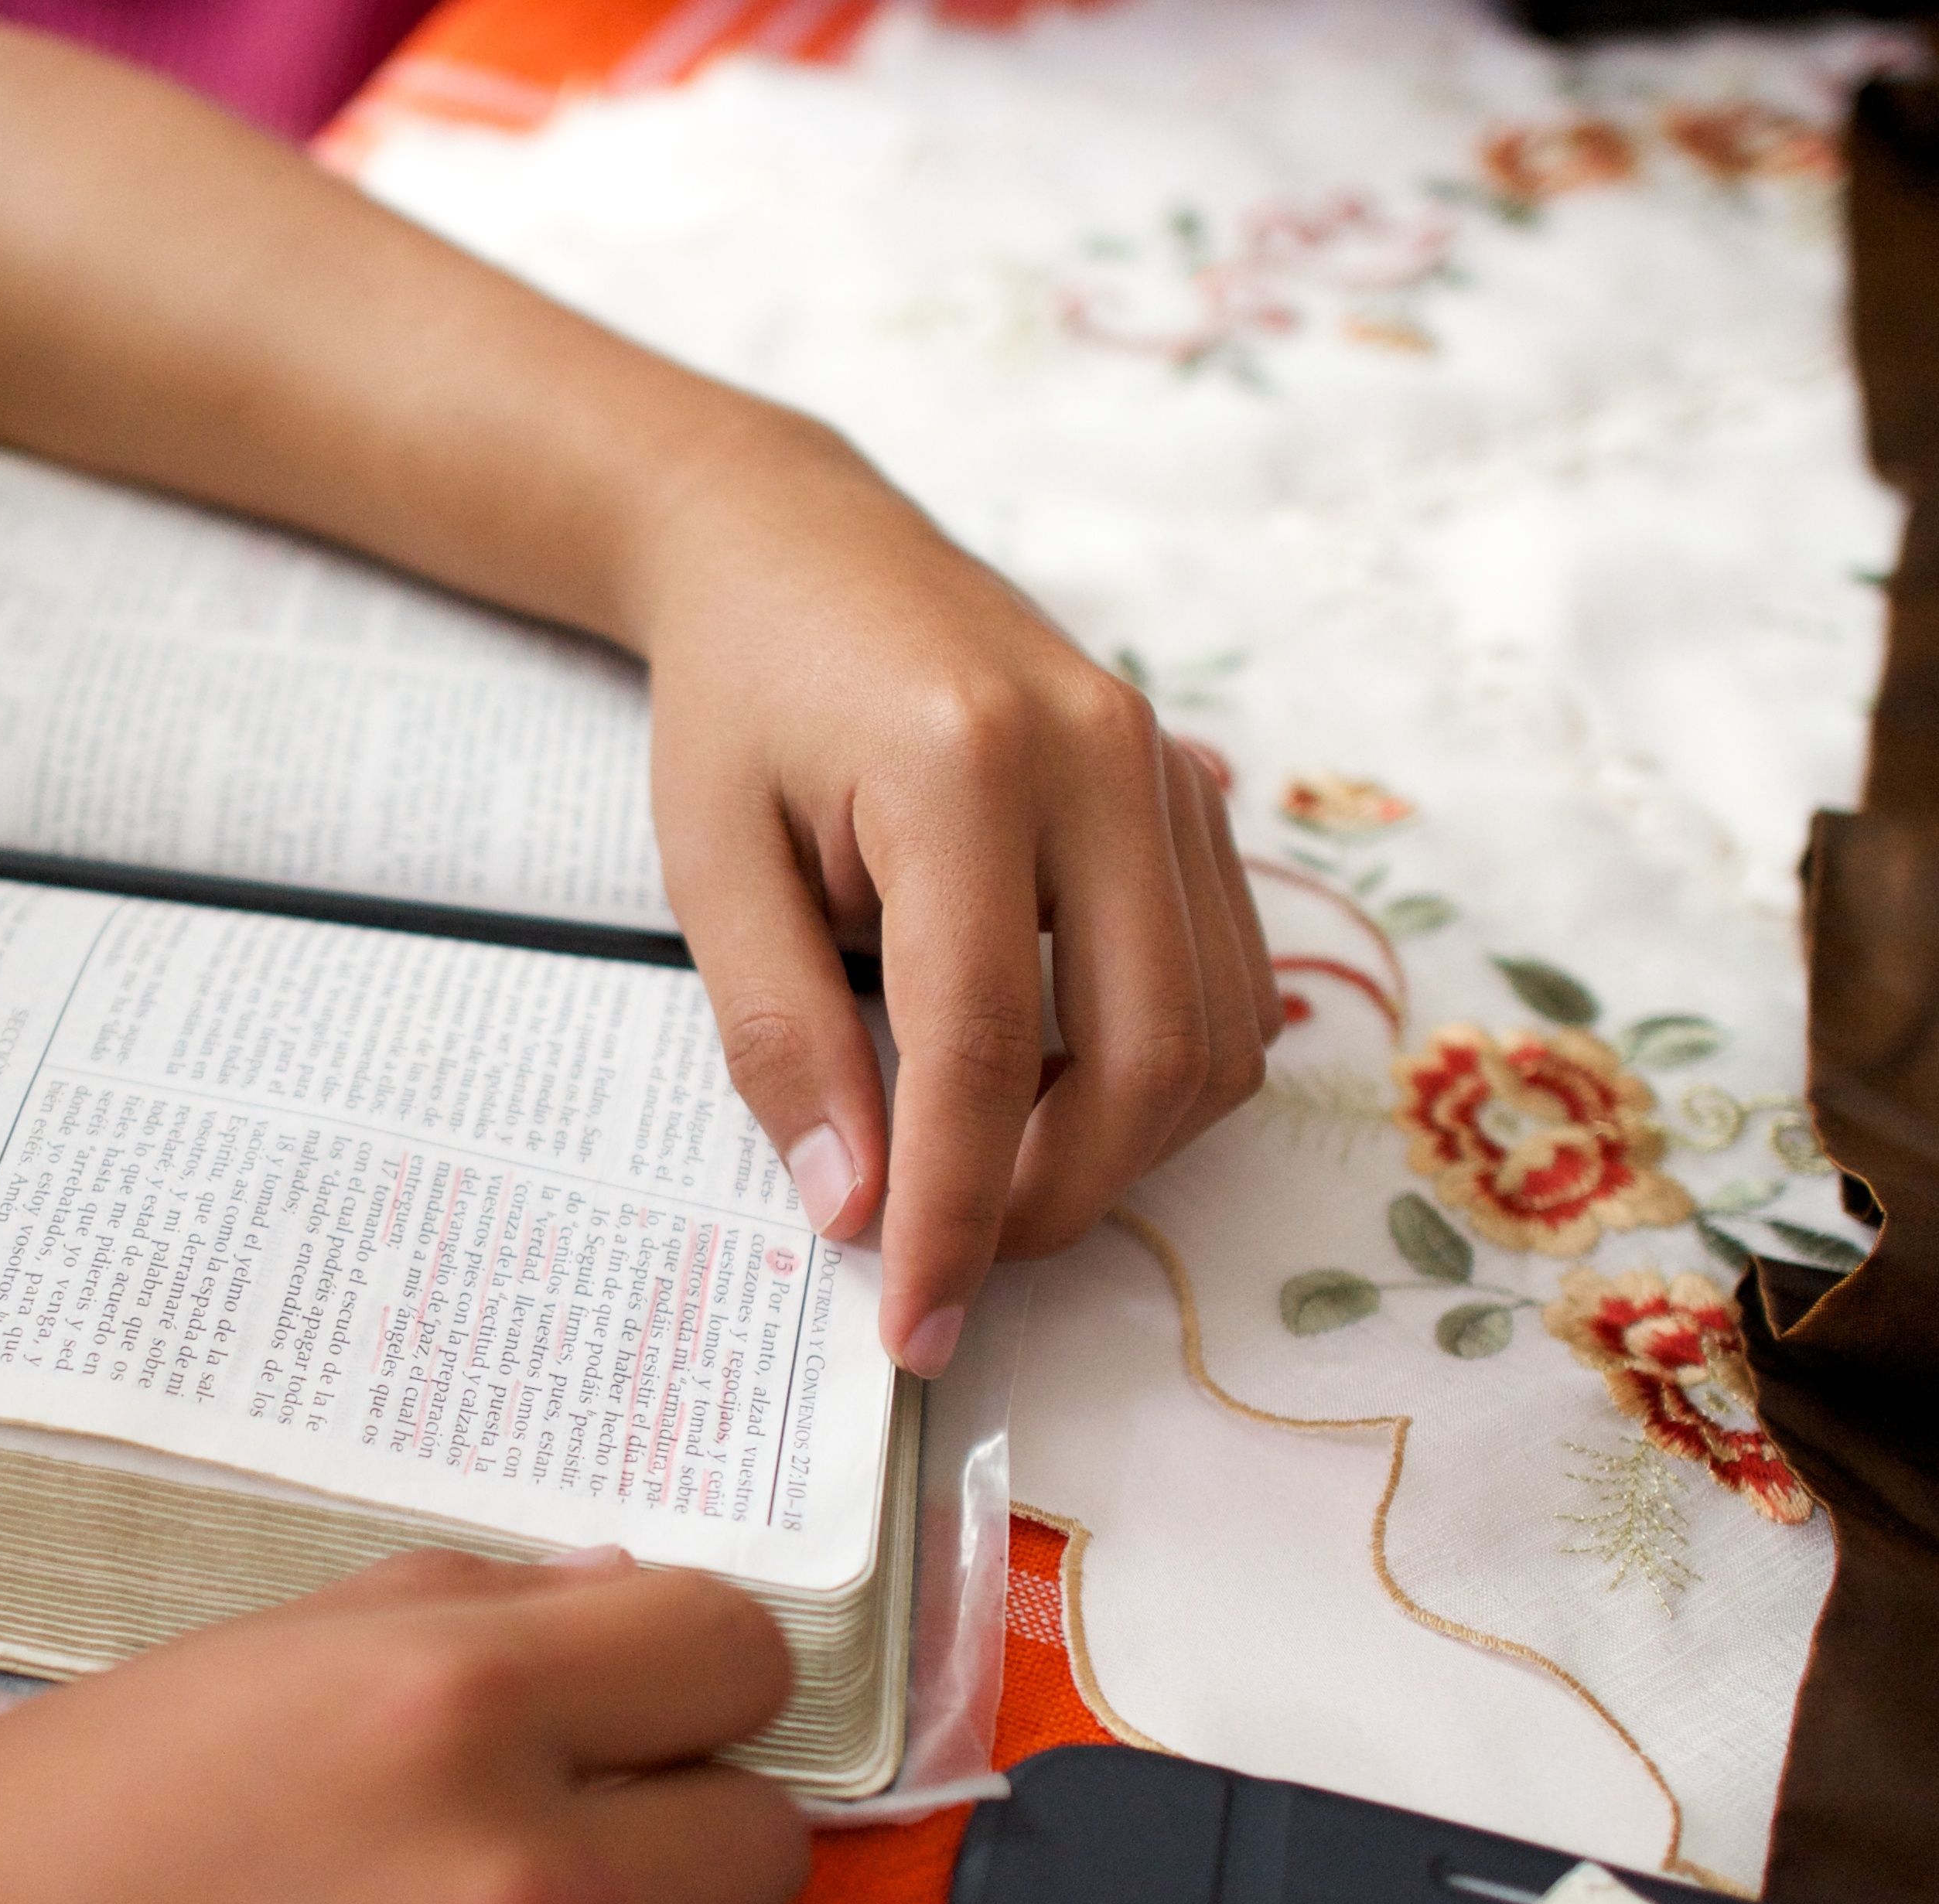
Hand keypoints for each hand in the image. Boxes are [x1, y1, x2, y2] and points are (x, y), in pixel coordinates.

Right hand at [0, 1549, 812, 1903]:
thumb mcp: (212, 1675)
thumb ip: (444, 1622)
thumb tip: (616, 1611)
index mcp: (445, 1711)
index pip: (736, 1653)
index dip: (680, 1685)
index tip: (634, 1727)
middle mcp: (519, 1897)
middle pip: (754, 1843)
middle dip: (654, 1844)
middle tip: (510, 1880)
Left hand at [634, 418, 1279, 1374]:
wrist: (796, 545)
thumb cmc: (740, 700)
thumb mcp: (709, 867)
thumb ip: (778, 1036)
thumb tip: (855, 1208)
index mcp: (966, 764)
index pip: (979, 1050)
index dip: (951, 1211)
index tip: (912, 1322)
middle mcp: (1105, 757)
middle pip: (1146, 1059)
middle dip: (1055, 1199)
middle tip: (948, 1262)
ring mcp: (1170, 770)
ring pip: (1216, 1039)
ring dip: (1116, 1151)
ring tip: (986, 1177)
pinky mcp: (1193, 792)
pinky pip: (1229, 985)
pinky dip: (1154, 1078)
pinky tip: (1046, 1091)